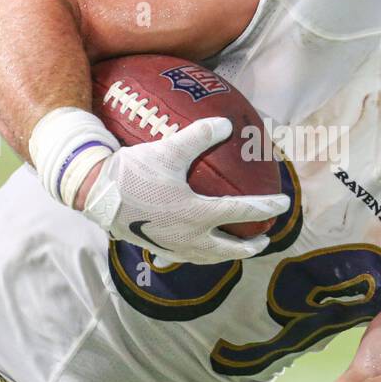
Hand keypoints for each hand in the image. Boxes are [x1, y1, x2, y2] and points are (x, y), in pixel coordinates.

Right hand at [80, 117, 287, 264]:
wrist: (95, 195)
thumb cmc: (134, 173)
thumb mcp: (169, 149)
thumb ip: (200, 136)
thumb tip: (226, 123)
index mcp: (198, 215)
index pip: (242, 212)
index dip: (266, 207)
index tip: (284, 203)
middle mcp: (189, 237)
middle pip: (229, 249)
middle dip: (250, 246)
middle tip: (264, 240)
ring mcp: (172, 247)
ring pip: (208, 258)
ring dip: (226, 255)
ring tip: (233, 249)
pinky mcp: (156, 248)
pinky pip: (185, 257)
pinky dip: (199, 255)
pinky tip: (195, 248)